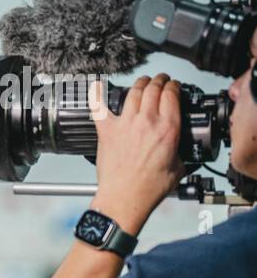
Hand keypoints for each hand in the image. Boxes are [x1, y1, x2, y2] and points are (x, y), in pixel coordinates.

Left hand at [89, 73, 185, 235]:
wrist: (125, 197)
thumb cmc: (148, 187)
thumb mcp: (178, 168)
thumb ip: (180, 153)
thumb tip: (180, 151)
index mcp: (168, 128)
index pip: (172, 94)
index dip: (174, 86)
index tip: (173, 86)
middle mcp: (146, 121)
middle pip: (153, 89)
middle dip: (159, 80)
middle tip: (160, 80)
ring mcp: (125, 124)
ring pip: (133, 93)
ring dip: (139, 84)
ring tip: (142, 82)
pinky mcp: (107, 131)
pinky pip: (98, 107)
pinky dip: (97, 94)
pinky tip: (96, 85)